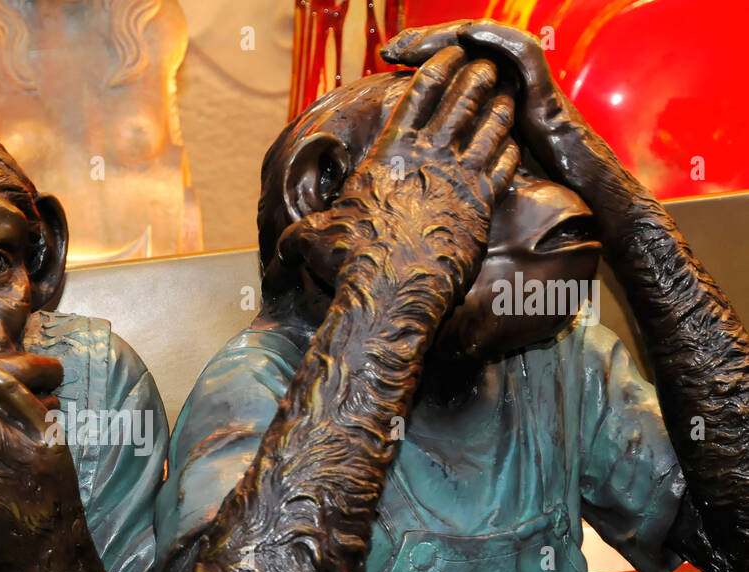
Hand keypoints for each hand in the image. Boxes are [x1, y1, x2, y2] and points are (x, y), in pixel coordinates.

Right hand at [280, 47, 518, 296]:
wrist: (389, 294)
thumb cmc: (349, 262)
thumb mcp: (312, 240)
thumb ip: (302, 234)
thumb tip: (284, 246)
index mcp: (389, 152)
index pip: (419, 94)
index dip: (438, 68)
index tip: (452, 55)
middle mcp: (428, 156)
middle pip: (462, 99)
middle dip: (476, 78)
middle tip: (486, 68)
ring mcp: (460, 178)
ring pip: (490, 127)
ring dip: (498, 108)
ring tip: (504, 98)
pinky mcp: (482, 206)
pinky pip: (506, 166)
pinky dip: (510, 150)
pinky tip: (511, 145)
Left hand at [382, 21, 579, 175]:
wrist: (574, 187)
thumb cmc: (519, 180)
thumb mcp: (469, 163)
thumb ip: (441, 150)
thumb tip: (395, 159)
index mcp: (477, 99)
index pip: (442, 65)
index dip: (415, 56)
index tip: (384, 57)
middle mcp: (498, 83)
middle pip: (458, 48)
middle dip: (424, 41)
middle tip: (392, 46)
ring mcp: (520, 81)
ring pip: (486, 42)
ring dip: (452, 34)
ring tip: (421, 37)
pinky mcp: (542, 86)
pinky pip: (522, 53)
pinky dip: (498, 39)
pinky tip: (472, 35)